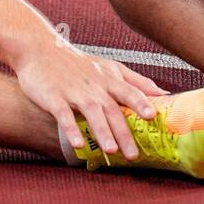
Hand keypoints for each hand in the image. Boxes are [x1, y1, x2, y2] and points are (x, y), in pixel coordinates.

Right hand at [14, 42, 168, 159]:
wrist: (40, 49)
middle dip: (124, 132)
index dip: (141, 103)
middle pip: (112, 109)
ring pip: (91, 111)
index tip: (153, 117)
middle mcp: (94, 85)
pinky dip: (71, 129)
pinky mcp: (54, 97)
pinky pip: (64, 114)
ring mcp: (74, 91)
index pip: (129, 91)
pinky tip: (78, 144)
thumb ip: (136, 81)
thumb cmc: (78, 63)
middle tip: (134, 154)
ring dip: (102, 131)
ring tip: (111, 151)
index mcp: (108, 78)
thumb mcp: (109, 66)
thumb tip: (164, 93)